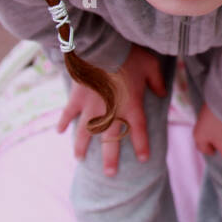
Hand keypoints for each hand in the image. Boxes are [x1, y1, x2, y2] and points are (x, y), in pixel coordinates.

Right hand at [56, 44, 165, 175]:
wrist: (104, 46)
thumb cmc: (130, 54)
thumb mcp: (151, 66)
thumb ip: (157, 82)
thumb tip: (162, 93)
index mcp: (131, 106)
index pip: (139, 131)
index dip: (141, 146)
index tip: (143, 159)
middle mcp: (111, 112)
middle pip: (111, 141)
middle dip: (110, 159)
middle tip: (109, 174)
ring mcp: (91, 107)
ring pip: (86, 133)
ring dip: (82, 147)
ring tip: (80, 159)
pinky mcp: (77, 97)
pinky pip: (68, 113)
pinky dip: (62, 122)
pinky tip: (58, 131)